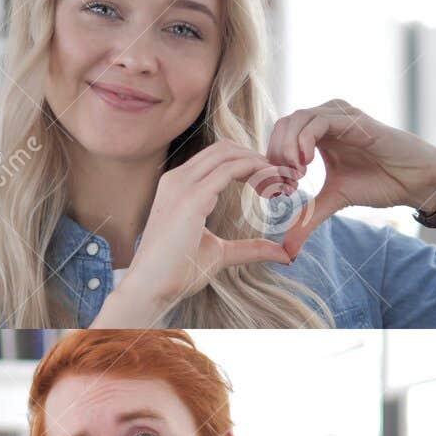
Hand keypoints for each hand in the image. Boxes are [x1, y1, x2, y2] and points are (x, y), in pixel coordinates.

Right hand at [105, 141, 295, 324]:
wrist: (152, 287)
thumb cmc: (179, 270)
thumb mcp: (221, 253)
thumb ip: (251, 248)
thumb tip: (283, 254)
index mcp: (180, 186)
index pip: (218, 158)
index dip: (249, 162)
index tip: (273, 181)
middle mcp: (177, 179)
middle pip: (225, 149)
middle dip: (258, 158)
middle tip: (283, 179)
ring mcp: (181, 185)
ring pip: (228, 154)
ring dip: (260, 163)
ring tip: (282, 182)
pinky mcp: (190, 198)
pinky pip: (228, 171)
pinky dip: (255, 172)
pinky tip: (271, 185)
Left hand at [266, 100, 435, 258]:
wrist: (414, 180)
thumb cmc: (379, 183)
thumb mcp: (334, 200)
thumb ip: (308, 217)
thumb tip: (286, 251)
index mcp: (318, 134)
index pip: (281, 136)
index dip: (273, 162)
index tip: (280, 191)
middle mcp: (326, 119)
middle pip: (283, 125)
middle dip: (276, 155)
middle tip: (284, 183)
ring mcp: (338, 115)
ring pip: (296, 119)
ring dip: (287, 147)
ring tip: (295, 175)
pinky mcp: (351, 118)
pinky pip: (317, 121)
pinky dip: (303, 140)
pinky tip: (306, 163)